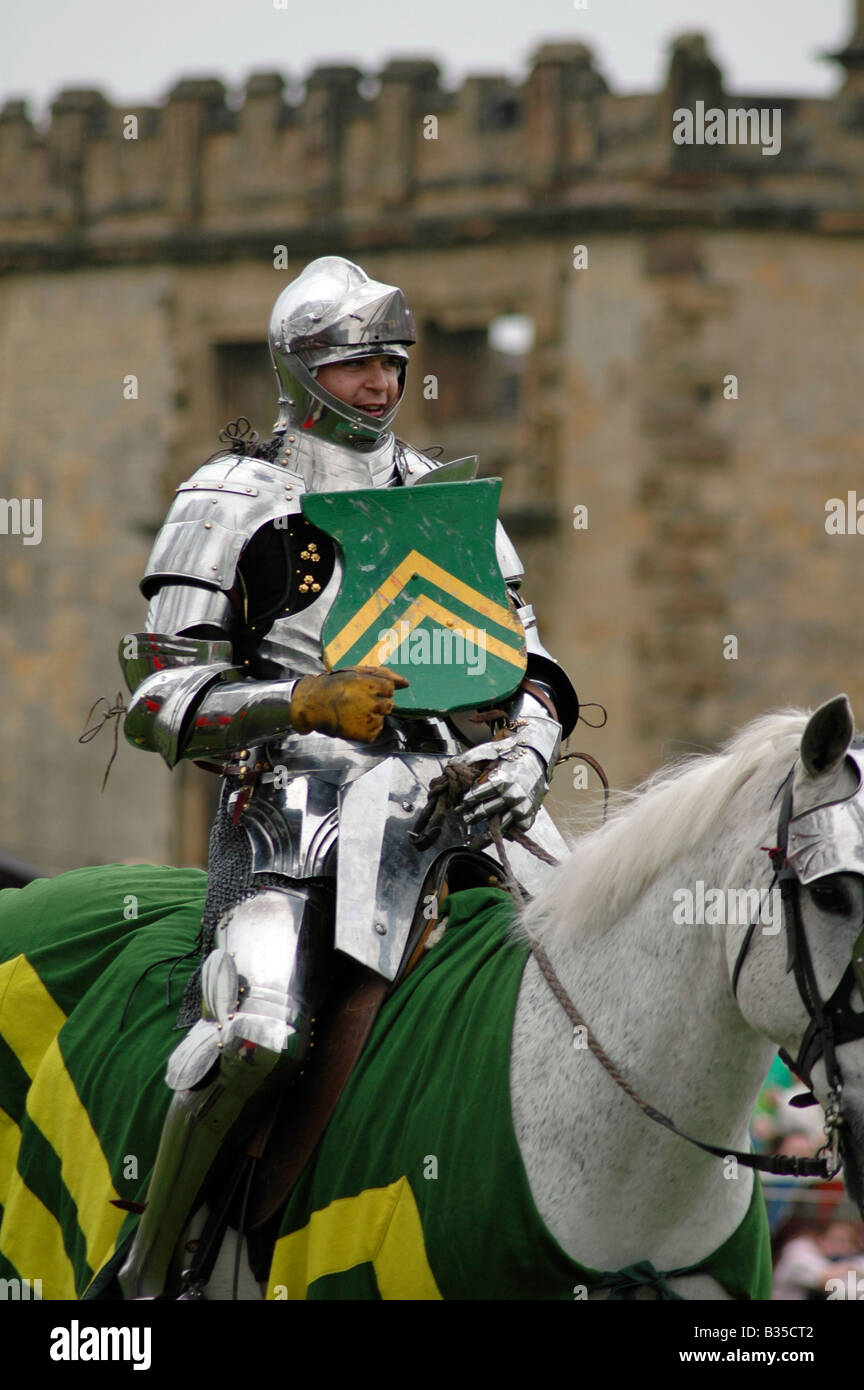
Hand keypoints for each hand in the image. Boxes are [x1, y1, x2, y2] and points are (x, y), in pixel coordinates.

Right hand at [289, 666, 408, 742]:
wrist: (312, 705)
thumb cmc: (334, 686)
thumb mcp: (356, 672)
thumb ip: (383, 674)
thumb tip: (406, 683)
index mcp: (369, 684)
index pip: (390, 688)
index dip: (377, 689)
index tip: (364, 690)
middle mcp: (371, 702)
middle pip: (389, 704)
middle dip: (377, 703)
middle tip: (359, 702)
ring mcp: (369, 719)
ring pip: (382, 717)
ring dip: (372, 715)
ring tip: (353, 712)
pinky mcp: (365, 734)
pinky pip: (376, 730)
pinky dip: (367, 727)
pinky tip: (353, 721)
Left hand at [456, 735, 548, 834]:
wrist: (537, 756)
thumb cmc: (512, 754)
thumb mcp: (490, 752)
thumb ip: (471, 759)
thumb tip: (452, 764)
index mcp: (501, 781)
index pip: (478, 795)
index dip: (467, 802)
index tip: (460, 806)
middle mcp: (512, 796)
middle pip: (486, 811)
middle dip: (473, 816)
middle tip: (466, 819)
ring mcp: (522, 807)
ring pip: (500, 826)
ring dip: (485, 836)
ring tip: (473, 843)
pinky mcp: (530, 814)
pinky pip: (516, 829)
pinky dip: (507, 833)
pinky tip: (497, 837)